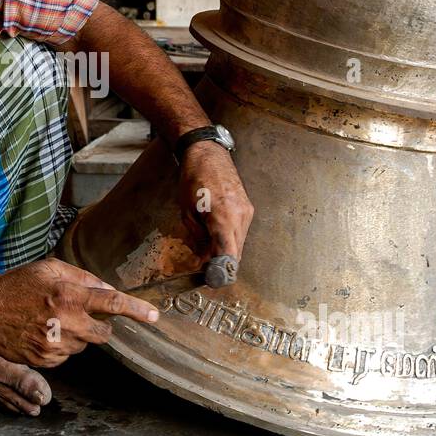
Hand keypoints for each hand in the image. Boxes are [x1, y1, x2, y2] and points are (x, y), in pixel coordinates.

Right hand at [0, 259, 158, 367]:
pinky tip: (42, 333)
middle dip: (100, 325)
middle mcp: (65, 322)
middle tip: (81, 313)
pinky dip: (62, 346)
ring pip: (85, 345)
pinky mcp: (46, 361)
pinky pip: (68, 356)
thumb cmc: (16, 285)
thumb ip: (81, 277)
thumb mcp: (49, 269)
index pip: (111, 303)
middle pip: (103, 332)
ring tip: (51, 320)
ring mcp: (55, 345)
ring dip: (78, 334)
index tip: (154, 316)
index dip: (136, 310)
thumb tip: (106, 289)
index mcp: (68, 295)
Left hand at [177, 140, 253, 262]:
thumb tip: (203, 259)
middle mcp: (240, 217)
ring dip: (225, 252)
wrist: (208, 154)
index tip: (212, 280)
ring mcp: (247, 213)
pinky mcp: (248, 209)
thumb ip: (198, 238)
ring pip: (239, 244)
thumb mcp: (187, 212)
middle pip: (236, 254)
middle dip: (221, 265)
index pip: (228, 255)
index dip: (221, 271)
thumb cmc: (192, 180)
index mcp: (223, 218)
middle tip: (205, 270)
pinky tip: (215, 234)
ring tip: (207, 248)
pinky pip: (241, 233)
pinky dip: (229, 239)